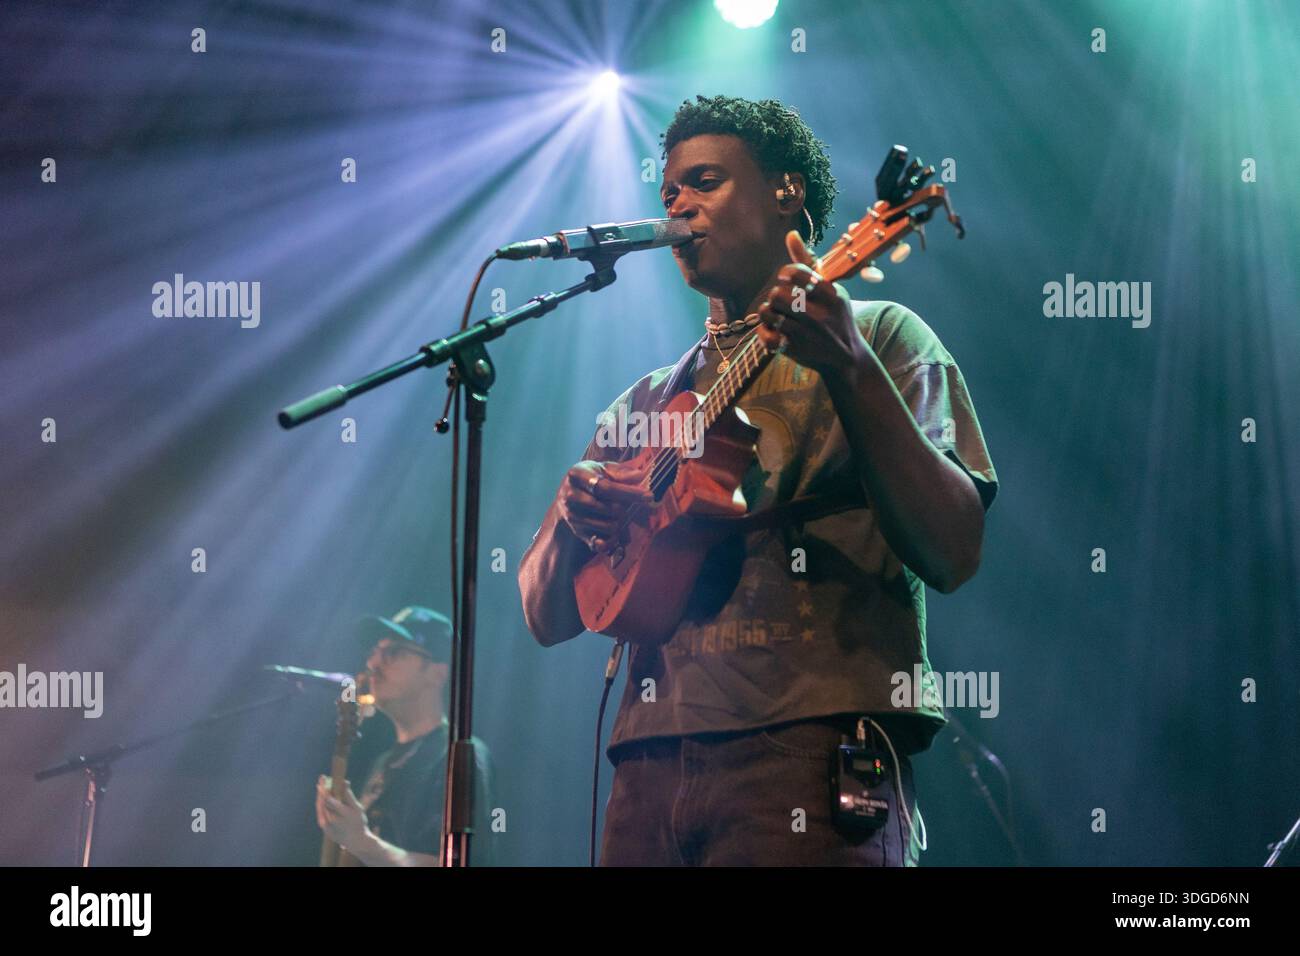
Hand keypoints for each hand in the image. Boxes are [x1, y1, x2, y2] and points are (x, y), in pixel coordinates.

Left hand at [316, 775, 369, 850]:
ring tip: (323, 787)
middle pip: (322, 802)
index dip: (324, 788)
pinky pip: (321, 813)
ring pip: (320, 807)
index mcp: (340, 814)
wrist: (356, 842)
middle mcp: (331, 820)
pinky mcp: (324, 829)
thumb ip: (349, 796)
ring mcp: (326, 826)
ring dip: (321, 796)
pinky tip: (324, 799)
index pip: (328, 799)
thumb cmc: (359, 823)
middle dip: (321, 790)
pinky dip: (322, 805)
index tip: (323, 779)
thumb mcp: (357, 808)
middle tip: (321, 780)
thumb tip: (345, 782)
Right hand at [557, 459, 652, 552]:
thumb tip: (640, 476)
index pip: (605, 487)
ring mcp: (572, 515)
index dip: (629, 493)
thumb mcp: (604, 469)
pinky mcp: (576, 531)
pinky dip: (614, 541)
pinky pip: (601, 542)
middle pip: (610, 508)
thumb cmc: (592, 477)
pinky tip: (618, 536)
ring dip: (622, 524)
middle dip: (627, 509)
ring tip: (623, 517)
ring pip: (609, 526)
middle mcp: (570, 495)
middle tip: (631, 507)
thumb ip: (622, 472)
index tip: (649, 496)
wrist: (568, 493)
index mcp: (577, 475)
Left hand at [755, 230, 868, 381]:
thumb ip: (808, 262)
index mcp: (831, 295)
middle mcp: (820, 315)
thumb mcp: (830, 289)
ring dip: (767, 311)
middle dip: (775, 295)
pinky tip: (773, 330)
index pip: (796, 274)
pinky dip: (764, 331)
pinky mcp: (795, 351)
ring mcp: (807, 335)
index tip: (787, 281)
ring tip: (775, 314)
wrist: (846, 358)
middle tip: (782, 301)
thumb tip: (790, 234)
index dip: (785, 274)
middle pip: (777, 294)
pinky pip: (765, 336)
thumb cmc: (835, 316)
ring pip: (768, 313)